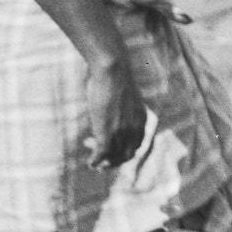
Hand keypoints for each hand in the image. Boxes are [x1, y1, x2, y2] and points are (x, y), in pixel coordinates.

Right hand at [81, 45, 147, 170]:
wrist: (112, 68)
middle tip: (100, 156)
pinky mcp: (106, 132)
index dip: (124, 150)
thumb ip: (123, 108)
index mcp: (142, 120)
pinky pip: (101, 155)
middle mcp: (134, 129)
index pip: (137, 146)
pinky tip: (89, 162)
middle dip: (113, 159)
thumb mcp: (124, 96)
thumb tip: (113, 107)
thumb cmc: (115, 76)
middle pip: (126, 156)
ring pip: (113, 158)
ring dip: (103, 162)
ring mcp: (121, 132)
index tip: (112, 147)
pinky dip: (95, 161)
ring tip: (94, 161)